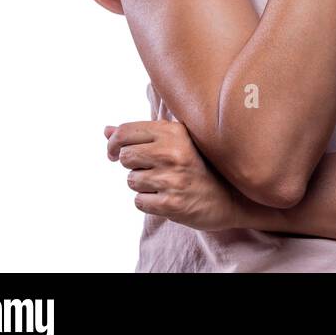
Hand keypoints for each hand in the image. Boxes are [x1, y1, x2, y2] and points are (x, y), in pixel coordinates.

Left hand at [104, 120, 240, 231]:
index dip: (114, 143)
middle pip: (126, 157)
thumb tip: (106, 130)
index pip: (126, 131)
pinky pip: (139, 202)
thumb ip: (140, 135)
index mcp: (175, 132)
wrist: (229, 198)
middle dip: (133, 165)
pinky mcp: (170, 203)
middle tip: (150, 169)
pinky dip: (149, 202)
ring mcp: (172, 179)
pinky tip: (167, 197)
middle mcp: (173, 153)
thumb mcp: (176, 143)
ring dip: (143, 185)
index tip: (114, 153)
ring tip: (165, 184)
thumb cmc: (198, 166)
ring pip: (131, 181)